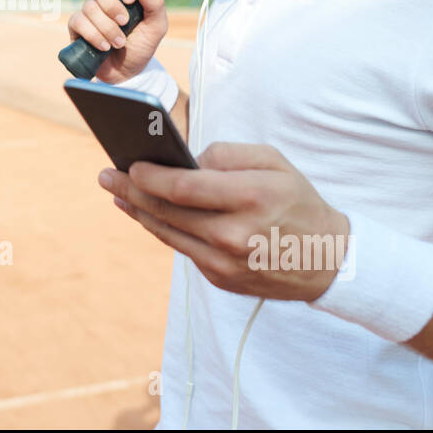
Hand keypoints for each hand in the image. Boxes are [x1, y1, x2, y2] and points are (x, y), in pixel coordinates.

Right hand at [65, 0, 167, 83]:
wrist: (127, 73)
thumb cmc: (142, 46)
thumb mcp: (157, 27)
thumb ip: (156, 5)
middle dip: (111, 4)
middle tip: (124, 22)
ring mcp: (91, 11)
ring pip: (90, 7)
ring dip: (107, 28)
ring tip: (119, 43)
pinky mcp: (78, 26)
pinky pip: (78, 22)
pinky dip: (93, 35)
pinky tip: (104, 47)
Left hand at [98, 142, 351, 300]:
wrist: (328, 260)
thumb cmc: (298, 201)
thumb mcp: (274, 162)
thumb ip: (227, 154)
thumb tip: (186, 160)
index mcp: (249, 198)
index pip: (183, 187)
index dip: (149, 176)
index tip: (129, 164)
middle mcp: (233, 235)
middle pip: (166, 211)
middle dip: (130, 191)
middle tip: (105, 176)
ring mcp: (224, 263)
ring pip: (168, 233)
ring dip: (138, 212)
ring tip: (118, 194)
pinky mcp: (220, 279)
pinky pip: (183, 248)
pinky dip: (163, 229)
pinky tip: (147, 214)